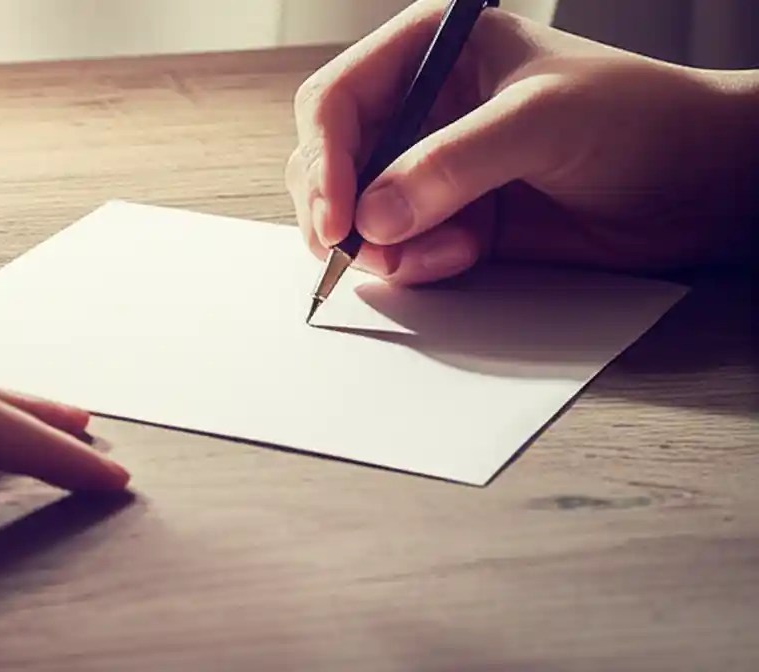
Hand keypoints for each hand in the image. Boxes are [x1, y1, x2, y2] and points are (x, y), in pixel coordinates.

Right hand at [289, 0, 758, 284]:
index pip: (335, 102)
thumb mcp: (541, 122)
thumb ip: (452, 165)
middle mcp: (421, 108)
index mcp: (429, 53)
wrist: (701, 182)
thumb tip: (374, 216)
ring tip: (444, 253)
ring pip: (359, 216)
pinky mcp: (452, 219)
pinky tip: (465, 256)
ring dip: (385, 247)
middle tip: (366, 252)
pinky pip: (400, 251)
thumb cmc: (639, 117)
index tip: (338, 217)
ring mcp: (433, 167)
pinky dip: (418, 265)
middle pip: (332, 163)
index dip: (323, 161)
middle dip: (343, 212)